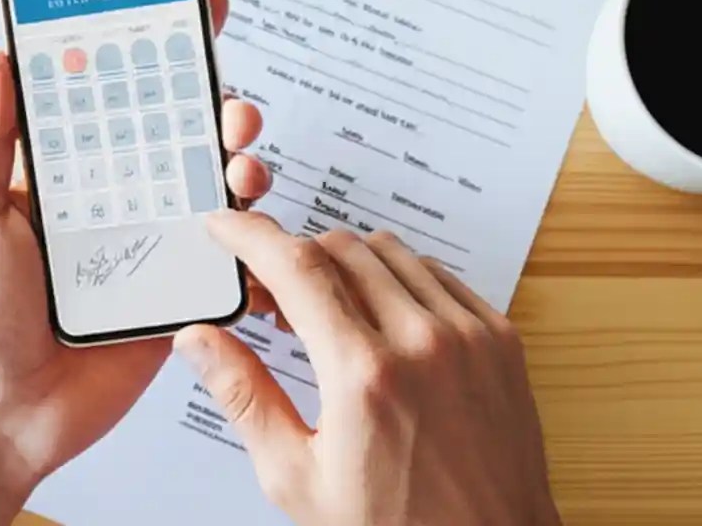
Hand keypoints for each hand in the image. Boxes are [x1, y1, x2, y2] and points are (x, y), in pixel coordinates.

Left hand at [0, 0, 271, 495]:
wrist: (11, 410)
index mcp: (68, 172)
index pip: (114, 92)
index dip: (148, 46)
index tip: (180, 0)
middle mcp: (117, 197)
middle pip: (176, 127)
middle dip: (208, 93)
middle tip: (221, 83)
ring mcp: (154, 239)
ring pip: (210, 179)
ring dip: (236, 151)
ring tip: (238, 147)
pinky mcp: (182, 286)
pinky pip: (228, 244)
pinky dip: (250, 222)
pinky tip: (249, 207)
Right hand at [176, 214, 560, 525]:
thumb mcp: (297, 476)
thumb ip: (243, 396)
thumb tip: (200, 341)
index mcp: (364, 376)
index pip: (296, 267)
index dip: (251, 235)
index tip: (228, 226)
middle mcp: (423, 342)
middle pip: (339, 247)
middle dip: (292, 256)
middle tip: (269, 292)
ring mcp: (470, 334)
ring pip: (389, 250)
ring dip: (344, 263)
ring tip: (323, 309)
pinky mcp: (500, 338)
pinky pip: (438, 273)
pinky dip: (397, 278)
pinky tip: (379, 316)